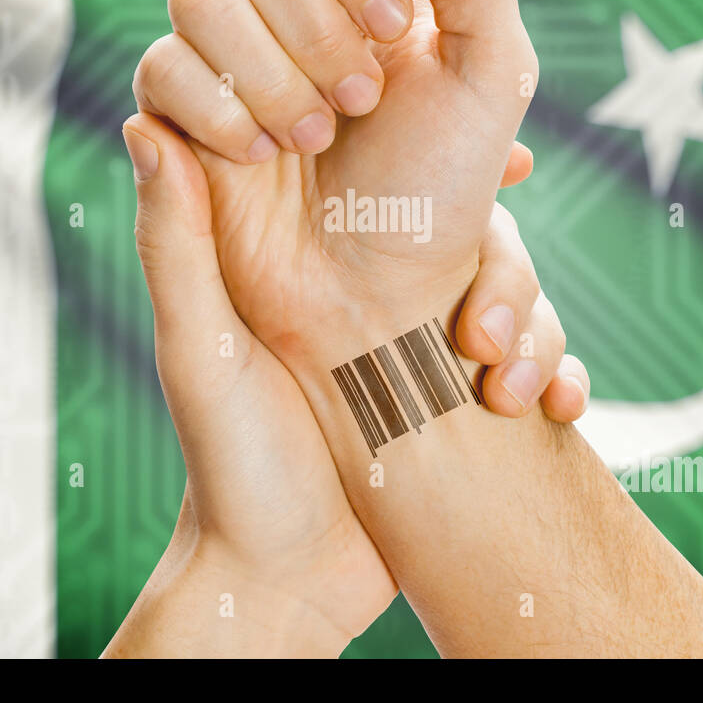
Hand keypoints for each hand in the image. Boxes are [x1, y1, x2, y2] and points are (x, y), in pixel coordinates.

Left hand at [103, 117, 588, 656]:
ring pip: (510, 292)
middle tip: (491, 317)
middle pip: (468, 228)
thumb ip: (177, 244)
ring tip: (510, 387)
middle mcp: (370, 289)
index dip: (428, 145)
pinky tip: (558, 409)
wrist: (286, 581)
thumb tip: (144, 122)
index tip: (487, 150)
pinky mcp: (453, 391)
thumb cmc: (229, 465)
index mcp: (304, 263)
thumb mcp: (200, 348)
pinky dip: (557, 377)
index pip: (374, 172)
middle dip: (504, 265)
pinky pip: (528, 360)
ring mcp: (420, 340)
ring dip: (536, 331)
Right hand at [132, 0, 536, 387]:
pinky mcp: (184, 116)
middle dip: (311, 24)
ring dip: (267, 71)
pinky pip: (159, 67)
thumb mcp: (494, 74)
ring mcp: (231, 61)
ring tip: (315, 139)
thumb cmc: (444, 192)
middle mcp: (290, 11)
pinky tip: (263, 157)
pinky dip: (217, 111)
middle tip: (361, 101)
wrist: (383, 300)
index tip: (395, 32)